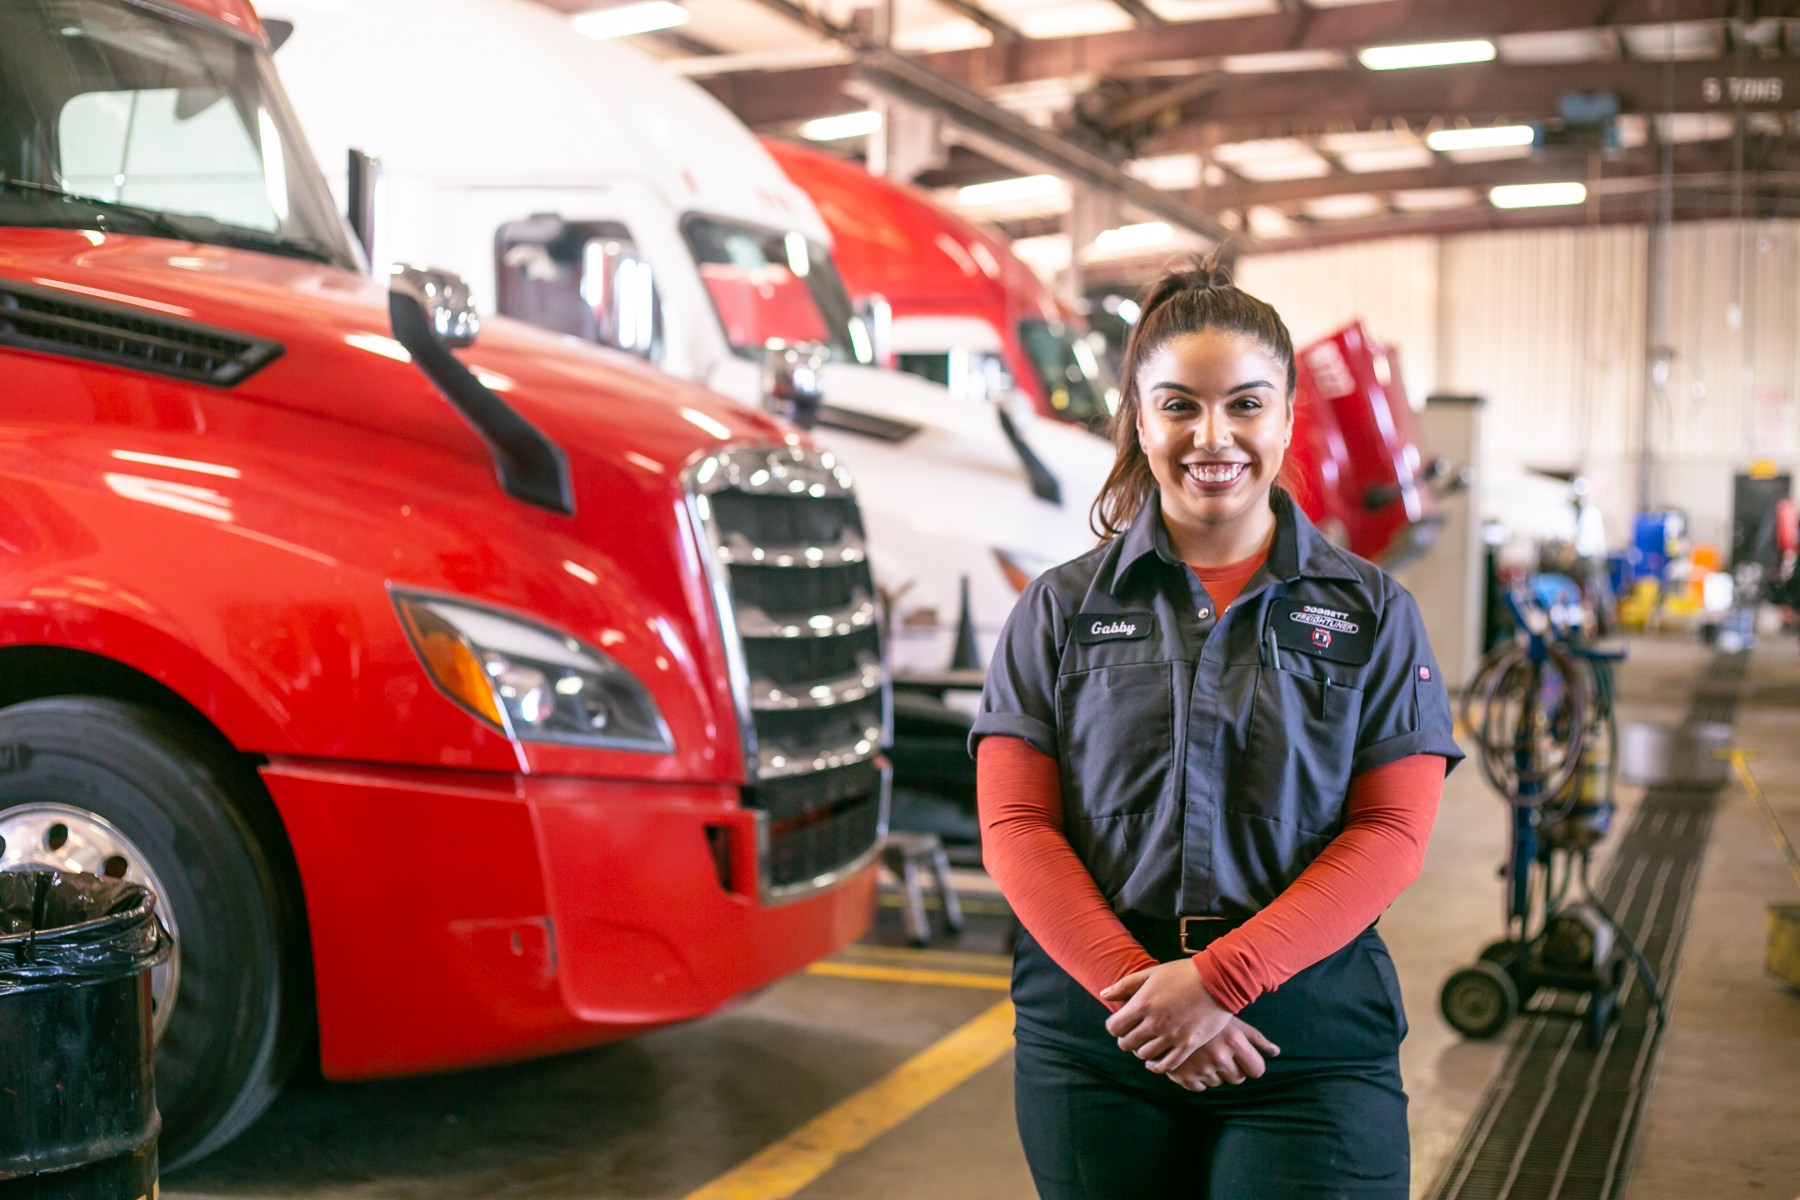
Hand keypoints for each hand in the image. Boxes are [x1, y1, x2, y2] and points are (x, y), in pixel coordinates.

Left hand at [1100, 960, 1232, 1072]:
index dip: (1115, 1027)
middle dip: (1126, 1039)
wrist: (1218, 980)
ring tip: (1145, 1045)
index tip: (1120, 1025)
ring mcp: (1171, 1036)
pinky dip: (1157, 1066)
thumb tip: (1104, 994)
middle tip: (1132, 1035)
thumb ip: (1125, 985)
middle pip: (1127, 1043)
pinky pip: (1166, 1065)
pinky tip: (1155, 1062)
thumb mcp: (1151, 973)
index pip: (1114, 1027)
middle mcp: (1154, 1023)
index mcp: (1142, 1004)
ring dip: (1141, 1051)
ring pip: (1144, 1055)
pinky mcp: (1188, 1045)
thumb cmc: (1183, 973)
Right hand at [1164, 1018, 1280, 1092]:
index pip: (1257, 1070)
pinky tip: (1192, 1061)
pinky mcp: (1184, 1076)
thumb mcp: (1231, 1019)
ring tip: (1203, 1053)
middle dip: (1232, 1068)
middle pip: (1238, 1078)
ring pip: (1219, 1083)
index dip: (1251, 1065)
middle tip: (1220, 1052)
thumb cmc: (1204, 1011)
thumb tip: (1276, 1053)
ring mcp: (1201, 1068)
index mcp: (1234, 1041)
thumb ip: (1256, 1038)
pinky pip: (1201, 1087)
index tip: (1243, 1058)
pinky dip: (1198, 1078)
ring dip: (1214, 1072)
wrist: (1162, 1010)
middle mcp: (1219, 1057)